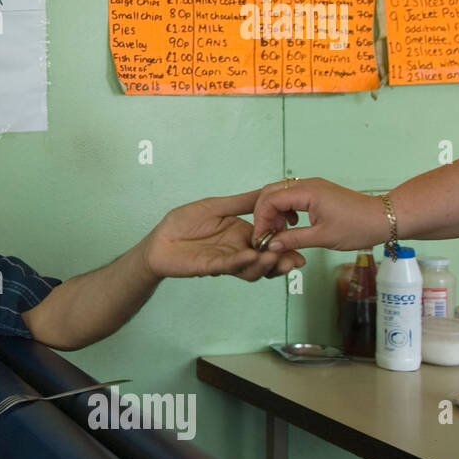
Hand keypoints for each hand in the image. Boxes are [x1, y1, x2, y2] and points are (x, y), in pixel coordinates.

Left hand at [144, 190, 305, 280]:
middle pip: (265, 259)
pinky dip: (241, 262)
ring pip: (251, 268)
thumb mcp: (216, 206)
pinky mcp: (210, 267)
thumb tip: (268, 190)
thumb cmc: (184, 222)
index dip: (284, 243)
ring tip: (275, 258)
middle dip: (282, 260)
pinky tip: (251, 256)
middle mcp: (238, 249)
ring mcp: (225, 260)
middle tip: (295, 260)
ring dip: (264, 264)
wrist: (159, 240)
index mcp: (241, 234)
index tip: (300, 242)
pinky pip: (229, 265)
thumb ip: (242, 202)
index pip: (268, 240)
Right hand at [251, 177, 384, 252]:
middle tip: (266, 234)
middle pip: (270, 192)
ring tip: (279, 230)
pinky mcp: (318, 191)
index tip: (262, 238)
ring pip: (279, 192)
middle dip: (263, 213)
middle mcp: (308, 184)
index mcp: (308, 192)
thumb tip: (271, 245)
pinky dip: (285, 209)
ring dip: (274, 211)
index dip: (261, 220)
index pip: (270, 201)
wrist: (384, 218)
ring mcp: (313, 186)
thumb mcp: (323, 238)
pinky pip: (291, 195)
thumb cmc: (359, 227)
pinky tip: (292, 224)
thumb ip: (293, 240)